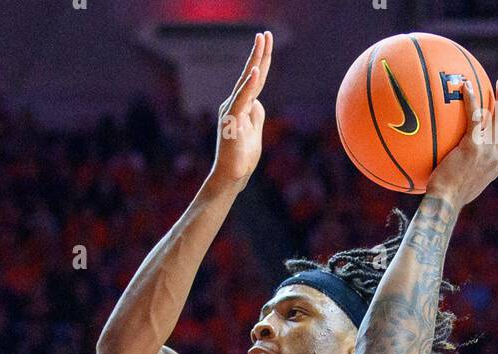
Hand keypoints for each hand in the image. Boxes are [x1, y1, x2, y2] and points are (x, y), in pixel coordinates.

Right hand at [211, 31, 272, 187]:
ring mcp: (231, 111)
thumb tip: (258, 101)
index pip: (255, 80)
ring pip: (246, 82)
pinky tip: (254, 72)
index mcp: (241, 106)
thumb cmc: (242, 158)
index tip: (267, 42)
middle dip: (259, 53)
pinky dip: (248, 86)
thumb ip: (256, 115)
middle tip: (265, 33)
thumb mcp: (254, 133)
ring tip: (261, 42)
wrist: (231, 177)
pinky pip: (241, 100)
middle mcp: (234, 104)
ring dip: (254, 61)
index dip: (262, 61)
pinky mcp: (231, 121)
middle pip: (251, 75)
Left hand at [426, 77, 497, 209]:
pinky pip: (475, 116)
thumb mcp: (466, 185)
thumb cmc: (448, 197)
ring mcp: (487, 150)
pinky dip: (472, 99)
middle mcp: (496, 155)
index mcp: (496, 164)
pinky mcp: (473, 145)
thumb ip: (470, 170)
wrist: (446, 202)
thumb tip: (462, 164)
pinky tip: (467, 86)